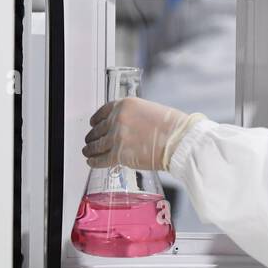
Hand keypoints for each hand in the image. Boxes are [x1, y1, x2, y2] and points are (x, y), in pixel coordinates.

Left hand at [82, 97, 202, 171]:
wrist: (180, 141)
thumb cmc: (172, 127)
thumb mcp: (150, 111)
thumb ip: (134, 117)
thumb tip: (127, 127)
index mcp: (125, 104)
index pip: (103, 111)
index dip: (96, 119)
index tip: (93, 123)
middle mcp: (117, 119)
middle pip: (98, 128)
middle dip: (92, 135)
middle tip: (90, 139)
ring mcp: (116, 137)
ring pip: (96, 144)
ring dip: (90, 149)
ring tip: (87, 151)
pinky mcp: (118, 154)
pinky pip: (100, 159)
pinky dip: (94, 161)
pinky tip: (91, 162)